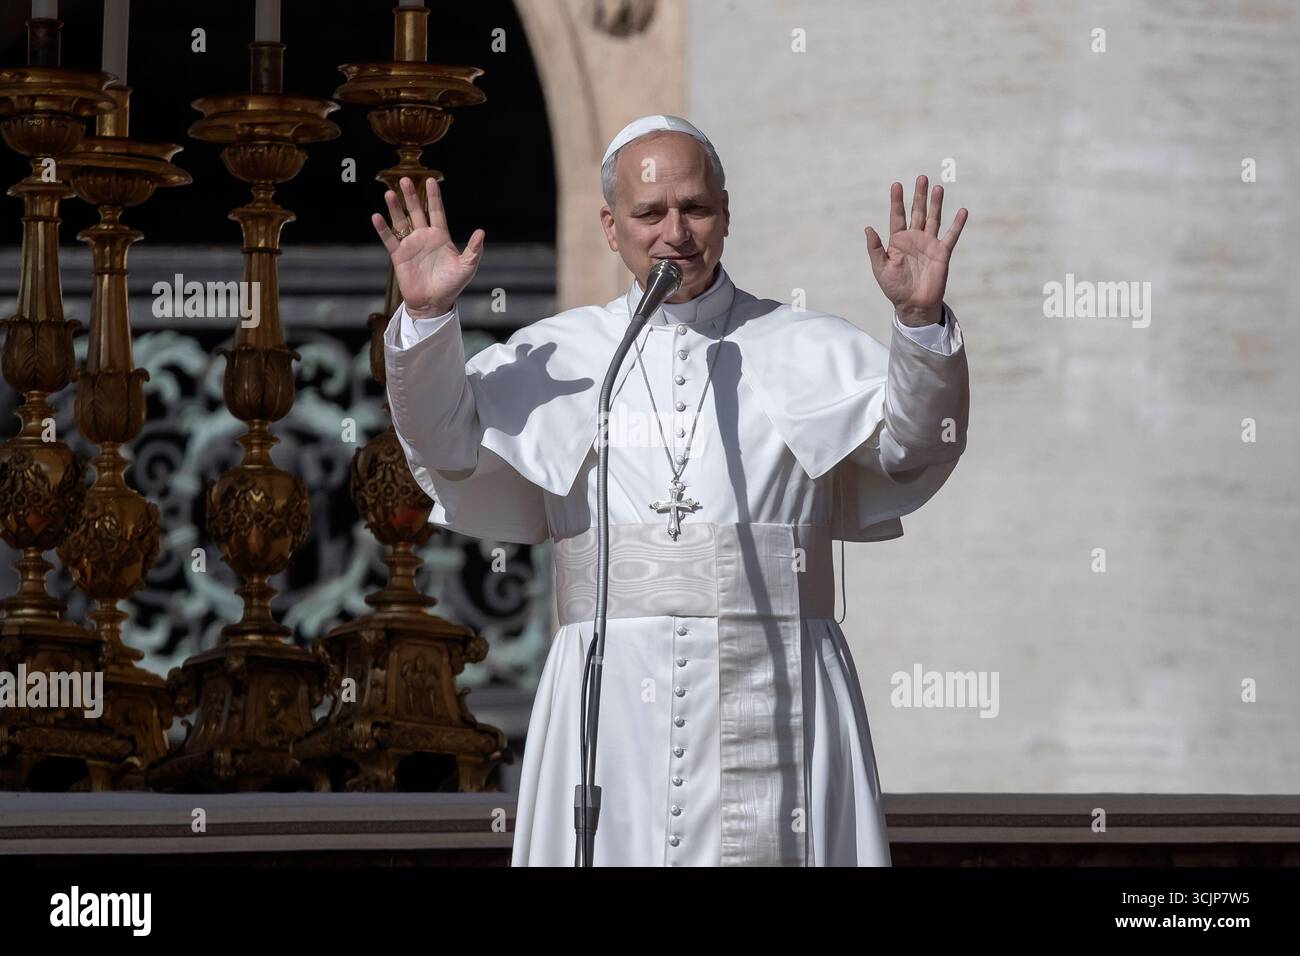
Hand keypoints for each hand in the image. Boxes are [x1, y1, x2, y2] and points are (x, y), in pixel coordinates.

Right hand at [371, 176, 484, 318]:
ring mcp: (410, 245)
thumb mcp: (467, 267)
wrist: (434, 302)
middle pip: (416, 211)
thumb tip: (481, 232)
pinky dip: (383, 229)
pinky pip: (389, 239)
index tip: (431, 180)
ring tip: (389, 193)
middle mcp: (424, 237)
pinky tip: (377, 216)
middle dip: (411, 196)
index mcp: (441, 236)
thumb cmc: (452, 285)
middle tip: (405, 179)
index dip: (434, 197)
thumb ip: (474, 250)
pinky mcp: (398, 255)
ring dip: (395, 208)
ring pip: (401, 221)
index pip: (436, 211)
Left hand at [865, 176, 967, 325]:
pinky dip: (957, 224)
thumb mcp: (880, 268)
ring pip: (934, 219)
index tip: (896, 185)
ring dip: (936, 204)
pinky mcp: (942, 253)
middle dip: (919, 195)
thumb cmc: (894, 288)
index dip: (896, 201)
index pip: (897, 216)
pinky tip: (962, 211)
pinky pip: (951, 236)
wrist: (913, 305)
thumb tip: (867, 228)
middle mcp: (914, 239)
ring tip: (938, 187)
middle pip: (917, 212)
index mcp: (898, 241)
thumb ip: (874, 249)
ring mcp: (929, 244)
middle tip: (921, 178)